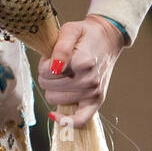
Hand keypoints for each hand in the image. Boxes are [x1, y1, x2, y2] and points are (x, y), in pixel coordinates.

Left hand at [37, 15, 126, 130]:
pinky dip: (66, 120)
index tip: (52, 54)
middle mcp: (89, 80)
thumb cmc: (85, 34)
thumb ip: (60, 48)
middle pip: (47, 86)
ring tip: (65, 73)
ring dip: (54, 87)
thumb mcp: (70, 30)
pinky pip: (79, 121)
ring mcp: (93, 93)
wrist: (107, 39)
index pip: (46, 71)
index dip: (44, 61)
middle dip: (47, 74)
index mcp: (82, 62)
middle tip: (59, 62)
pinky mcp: (96, 101)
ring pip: (54, 99)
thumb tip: (54, 68)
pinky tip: (55, 114)